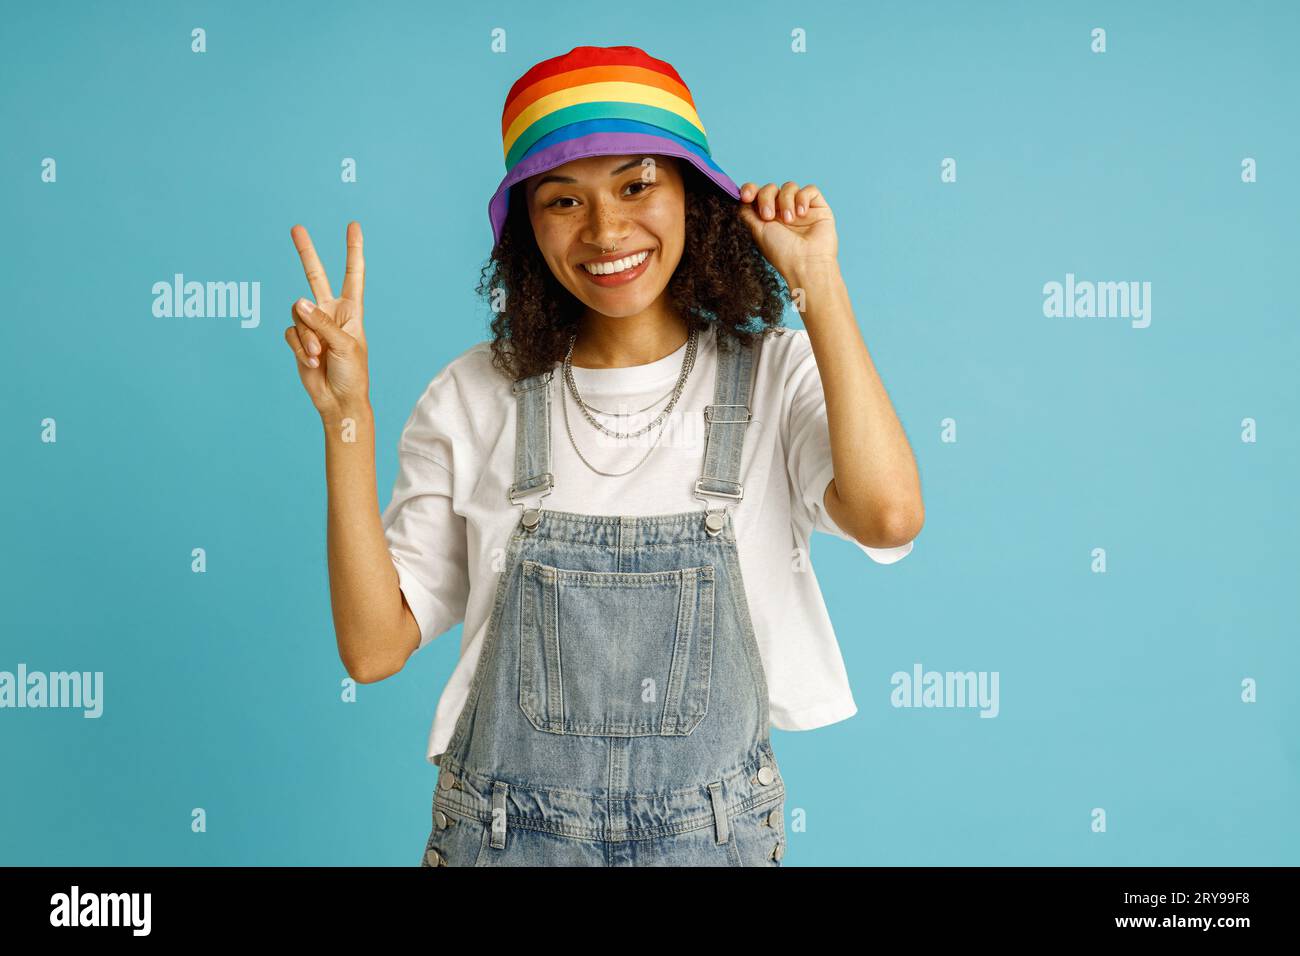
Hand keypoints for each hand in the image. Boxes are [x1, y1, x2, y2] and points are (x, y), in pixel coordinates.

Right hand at [286, 221, 369, 418]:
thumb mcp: (344, 345)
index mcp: (351, 310)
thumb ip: (321, 322)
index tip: (353, 226)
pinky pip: (290, 333)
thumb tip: (298, 301)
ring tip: (321, 357)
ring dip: (308, 339)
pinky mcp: (298, 339)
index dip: (353, 250)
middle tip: (297, 228)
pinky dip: (301, 349)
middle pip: (315, 276)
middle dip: (306, 252)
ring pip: (298, 315)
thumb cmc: (352, 373)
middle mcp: (330, 312)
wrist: (339, 400)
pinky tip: (312, 363)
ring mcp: (313, 325)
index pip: (353, 274)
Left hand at [736, 181, 838, 284]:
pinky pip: (809, 190)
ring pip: (789, 187)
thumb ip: (747, 213)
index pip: (757, 194)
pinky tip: (802, 214)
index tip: (745, 197)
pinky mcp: (818, 207)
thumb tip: (739, 199)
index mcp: (767, 217)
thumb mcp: (757, 231)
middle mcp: (783, 211)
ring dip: (785, 201)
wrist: (806, 263)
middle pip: (771, 188)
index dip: (750, 190)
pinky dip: (803, 198)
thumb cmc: (782, 253)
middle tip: (768, 217)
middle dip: (766, 198)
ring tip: (789, 220)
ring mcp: (800, 208)